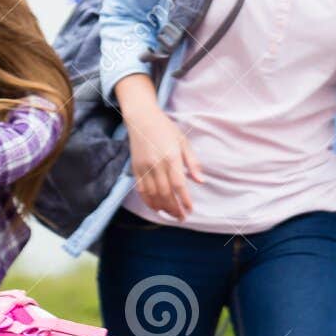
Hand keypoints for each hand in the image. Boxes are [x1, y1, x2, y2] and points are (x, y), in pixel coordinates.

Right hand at [124, 103, 203, 220]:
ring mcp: (144, 167)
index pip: (178, 184)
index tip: (190, 209)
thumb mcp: (184, 142)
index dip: (184, 199)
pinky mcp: (135, 168)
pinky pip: (141, 189)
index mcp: (171, 156)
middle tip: (181, 217)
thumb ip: (193, 162)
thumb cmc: (166, 129)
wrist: (141, 119)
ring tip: (171, 214)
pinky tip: (156, 207)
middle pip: (165, 193)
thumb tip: (201, 181)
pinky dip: (148, 201)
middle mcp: (156, 164)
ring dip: (162, 207)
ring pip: (152, 194)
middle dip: (174, 208)